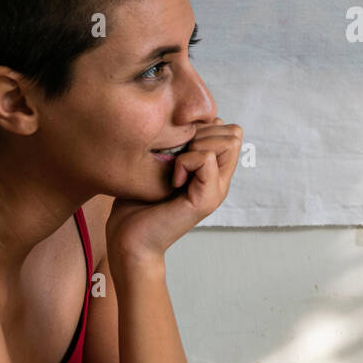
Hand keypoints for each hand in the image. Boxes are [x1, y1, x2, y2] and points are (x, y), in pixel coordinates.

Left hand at [106, 117, 242, 260]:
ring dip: (196, 144)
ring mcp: (216, 191)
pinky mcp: (205, 200)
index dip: (205, 127)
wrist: (129, 241)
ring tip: (176, 166)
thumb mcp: (159, 166)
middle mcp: (220, 181)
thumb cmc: (136, 204)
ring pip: (227, 141)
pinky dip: (185, 161)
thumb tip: (182, 122)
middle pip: (234, 133)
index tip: (179, 145)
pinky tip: (172, 179)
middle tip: (178, 155)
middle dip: (203, 132)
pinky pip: (206, 158)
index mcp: (213, 172)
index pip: (230, 131)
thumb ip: (177, 146)